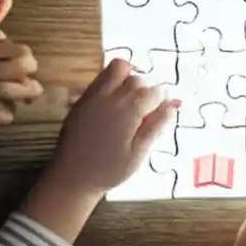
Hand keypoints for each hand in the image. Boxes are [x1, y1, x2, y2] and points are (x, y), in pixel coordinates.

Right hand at [0, 0, 41, 124]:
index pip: (19, 50)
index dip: (24, 54)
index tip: (19, 58)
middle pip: (20, 69)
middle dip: (29, 73)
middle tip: (25, 76)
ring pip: (14, 92)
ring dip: (26, 94)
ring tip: (25, 95)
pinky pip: (0, 115)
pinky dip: (7, 113)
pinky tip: (4, 109)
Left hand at [44, 58, 178, 196]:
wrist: (72, 177)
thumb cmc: (109, 170)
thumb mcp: (139, 153)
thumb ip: (156, 125)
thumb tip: (173, 104)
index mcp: (130, 110)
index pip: (155, 92)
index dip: (161, 102)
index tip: (159, 114)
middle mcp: (112, 96)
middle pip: (138, 79)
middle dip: (146, 90)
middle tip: (145, 112)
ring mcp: (95, 95)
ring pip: (118, 68)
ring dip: (129, 78)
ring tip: (130, 100)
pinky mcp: (82, 98)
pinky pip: (101, 77)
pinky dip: (112, 81)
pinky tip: (114, 102)